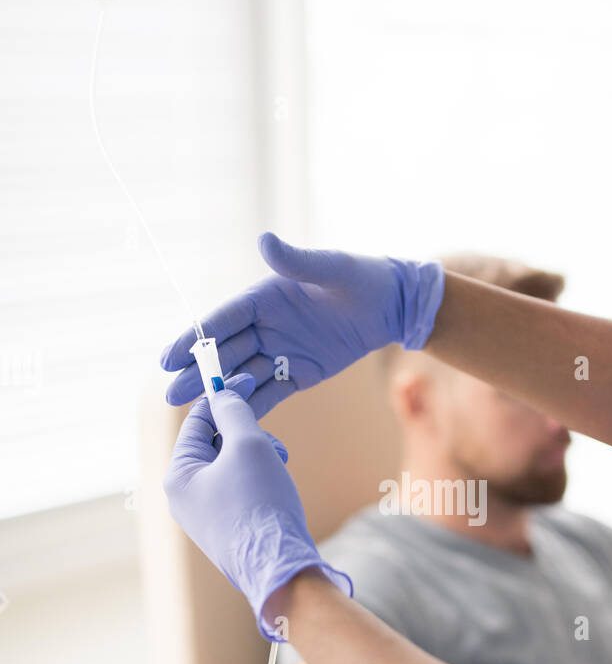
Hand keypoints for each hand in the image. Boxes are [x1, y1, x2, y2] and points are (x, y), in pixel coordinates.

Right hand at [160, 232, 444, 417]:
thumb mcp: (332, 269)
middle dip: (198, 373)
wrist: (391, 305)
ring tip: (191, 410)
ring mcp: (280, 352)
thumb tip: (264, 239)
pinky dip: (251, 407)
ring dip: (218, 393)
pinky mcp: (297, 374)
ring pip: (242, 375)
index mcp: (264, 297)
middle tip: (171, 394)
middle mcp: (265, 325)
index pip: (222, 320)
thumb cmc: (362, 279)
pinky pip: (270, 393)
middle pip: (224, 352)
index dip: (195, 338)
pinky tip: (231, 424)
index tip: (169, 357)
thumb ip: (297, 261)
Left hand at [162, 375, 350, 637]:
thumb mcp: (249, 445)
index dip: (223, 397)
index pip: (197, 422)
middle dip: (246, 436)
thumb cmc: (261, 504)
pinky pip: (240, 493)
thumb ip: (234, 412)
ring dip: (258, 458)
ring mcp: (205, 519)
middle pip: (214, 446)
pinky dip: (260, 482)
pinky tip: (278, 488)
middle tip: (271, 440)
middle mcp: (184, 499)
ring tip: (279, 466)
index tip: (248, 380)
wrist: (280, 566)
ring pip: (230, 470)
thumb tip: (223, 395)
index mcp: (178, 476)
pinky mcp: (228, 533)